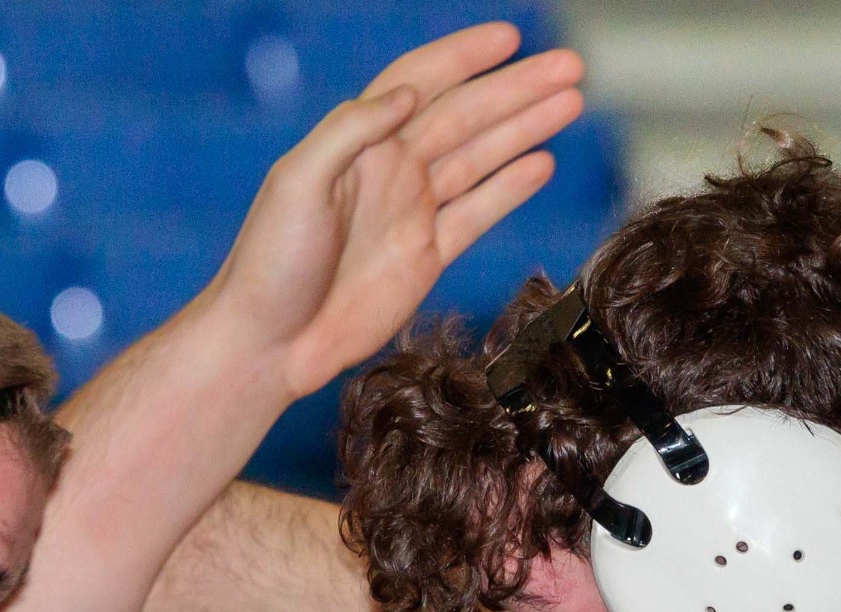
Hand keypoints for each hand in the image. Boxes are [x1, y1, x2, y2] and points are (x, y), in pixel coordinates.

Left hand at [196, 23, 585, 399]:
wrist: (269, 344)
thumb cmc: (269, 264)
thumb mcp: (296, 184)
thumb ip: (348, 132)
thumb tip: (404, 94)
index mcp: (360, 145)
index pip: (421, 82)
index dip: (464, 57)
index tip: (509, 38)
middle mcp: (390, 171)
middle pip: (466, 114)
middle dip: (517, 89)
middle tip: (569, 66)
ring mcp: (411, 213)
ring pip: (481, 157)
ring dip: (525, 127)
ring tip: (570, 102)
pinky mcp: (425, 258)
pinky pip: (477, 212)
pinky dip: (510, 187)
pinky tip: (542, 163)